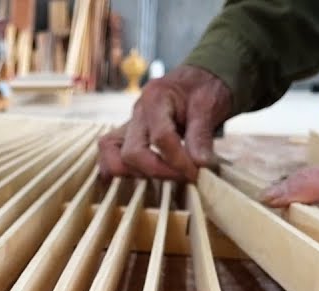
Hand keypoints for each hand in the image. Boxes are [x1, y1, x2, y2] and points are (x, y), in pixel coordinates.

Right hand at [98, 65, 232, 181]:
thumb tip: (201, 166)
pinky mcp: (125, 137)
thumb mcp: (209, 106)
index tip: (197, 173)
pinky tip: (128, 183)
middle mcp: (136, 112)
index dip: (179, 161)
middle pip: (132, 153)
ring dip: (139, 174)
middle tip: (186, 176)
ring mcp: (127, 125)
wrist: (197, 79)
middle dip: (159, 171)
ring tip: (168, 176)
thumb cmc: (203, 88)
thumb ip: (202, 137)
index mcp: (156, 97)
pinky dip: (115, 171)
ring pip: (113, 157)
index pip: (161, 137)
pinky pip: (109, 156)